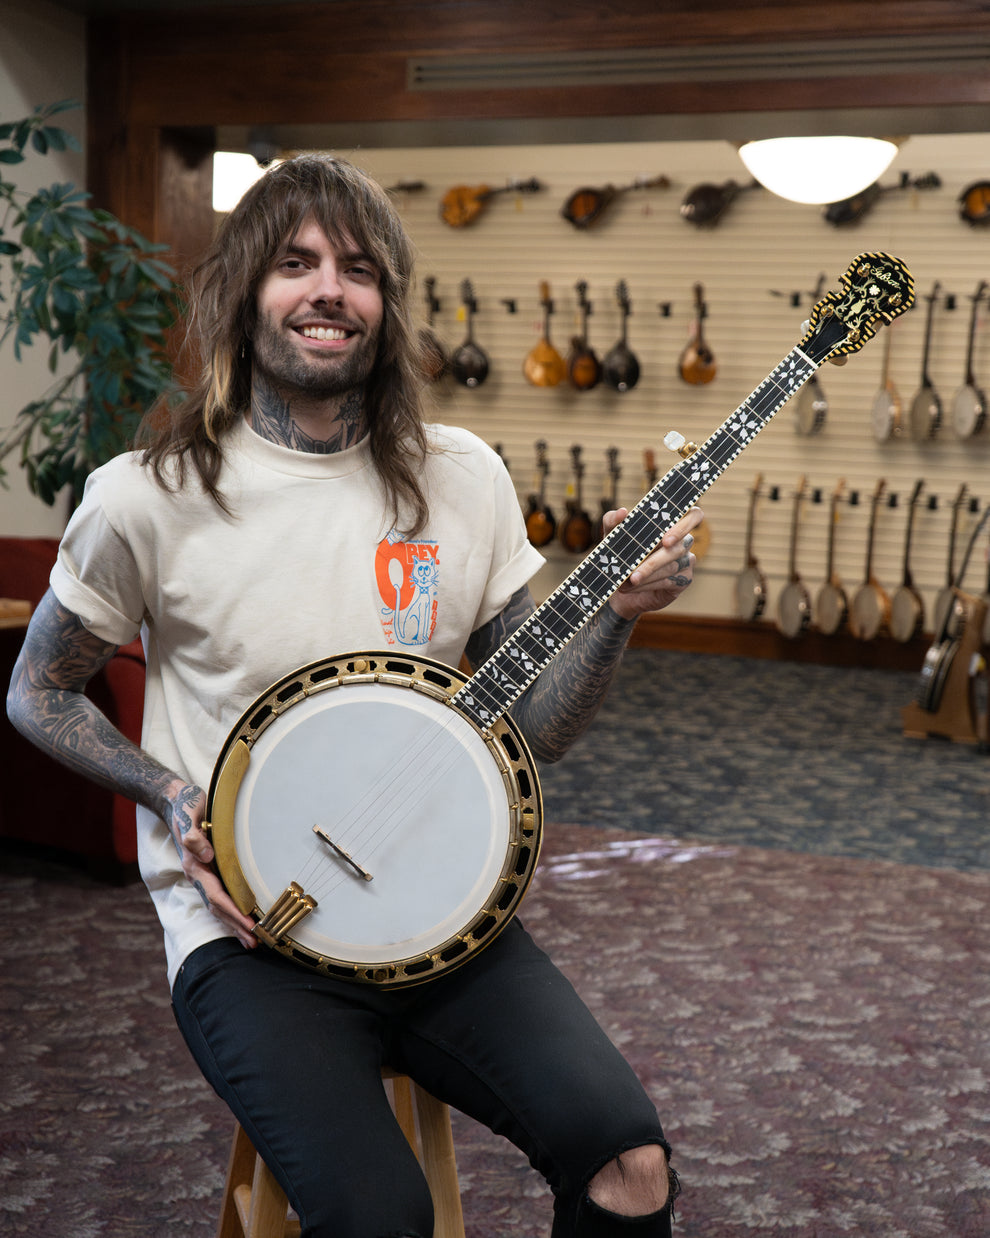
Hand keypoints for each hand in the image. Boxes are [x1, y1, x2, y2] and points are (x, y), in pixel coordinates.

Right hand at [165, 782, 258, 949]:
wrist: (176, 802)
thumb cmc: (186, 808)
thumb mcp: (189, 816)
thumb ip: (194, 836)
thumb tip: (206, 854)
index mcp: (195, 866)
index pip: (217, 896)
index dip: (234, 912)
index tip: (250, 924)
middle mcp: (198, 875)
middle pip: (218, 907)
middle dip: (236, 926)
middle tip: (255, 942)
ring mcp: (202, 875)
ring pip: (219, 905)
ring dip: (234, 923)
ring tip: (250, 940)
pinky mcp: (208, 870)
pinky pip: (220, 895)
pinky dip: (231, 910)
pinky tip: (240, 919)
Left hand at [605, 506, 703, 620]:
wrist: (621, 585)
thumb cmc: (622, 554)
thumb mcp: (612, 537)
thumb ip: (612, 521)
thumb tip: (622, 512)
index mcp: (672, 524)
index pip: (695, 515)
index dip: (685, 525)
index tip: (665, 540)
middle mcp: (683, 540)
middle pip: (680, 546)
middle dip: (657, 559)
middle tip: (639, 567)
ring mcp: (686, 561)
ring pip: (671, 566)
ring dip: (646, 573)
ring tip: (626, 580)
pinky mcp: (684, 580)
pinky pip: (669, 581)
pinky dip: (648, 583)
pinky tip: (634, 586)